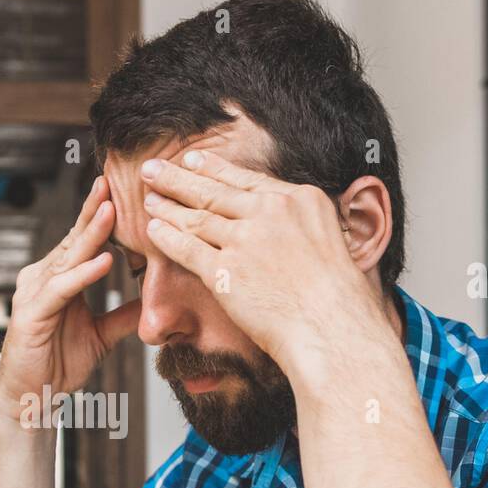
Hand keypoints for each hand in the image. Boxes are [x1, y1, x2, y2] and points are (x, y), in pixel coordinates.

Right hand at [0, 177, 140, 422]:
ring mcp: (34, 293)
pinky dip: (82, 274)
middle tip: (113, 181)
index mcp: (58, 278)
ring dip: (91, 234)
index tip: (122, 192)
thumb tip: (152, 301)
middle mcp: (42, 278)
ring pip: (67, 258)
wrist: (32, 398)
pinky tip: (104, 261)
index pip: (82, 241)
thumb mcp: (101, 336)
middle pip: (73, 240)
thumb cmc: (58, 364)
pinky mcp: (30, 314)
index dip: (101, 218)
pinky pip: (61, 289)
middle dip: (94, 210)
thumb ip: (123, 316)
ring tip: (112, 210)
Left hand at [140, 151, 390, 391]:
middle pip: (214, 191)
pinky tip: (152, 229)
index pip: (246, 179)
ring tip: (148, 197)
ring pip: (197, 216)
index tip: (193, 160)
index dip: (213, 169)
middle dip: (178, 178)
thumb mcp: (331, 240)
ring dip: (168, 205)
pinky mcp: (226, 271)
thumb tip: (287, 225)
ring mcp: (246, 240)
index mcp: (299, 200)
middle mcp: (271, 213)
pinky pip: (188, 248)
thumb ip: (303, 225)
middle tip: (153, 168)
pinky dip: (167, 237)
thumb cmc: (338, 299)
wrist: (332, 327)